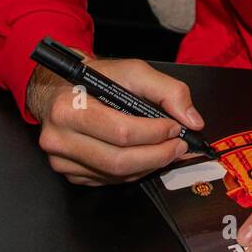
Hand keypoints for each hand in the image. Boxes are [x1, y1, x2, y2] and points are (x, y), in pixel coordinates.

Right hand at [28, 56, 205, 185]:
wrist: (60, 88)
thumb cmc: (95, 78)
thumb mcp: (132, 71)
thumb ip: (167, 90)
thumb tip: (191, 120)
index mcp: (70, 109)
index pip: (121, 132)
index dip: (155, 133)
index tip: (176, 128)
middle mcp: (59, 138)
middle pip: (119, 160)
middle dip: (158, 155)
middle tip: (179, 146)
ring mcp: (61, 160)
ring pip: (116, 175)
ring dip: (148, 165)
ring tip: (167, 150)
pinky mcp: (69, 173)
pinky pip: (108, 180)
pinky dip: (133, 171)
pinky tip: (145, 156)